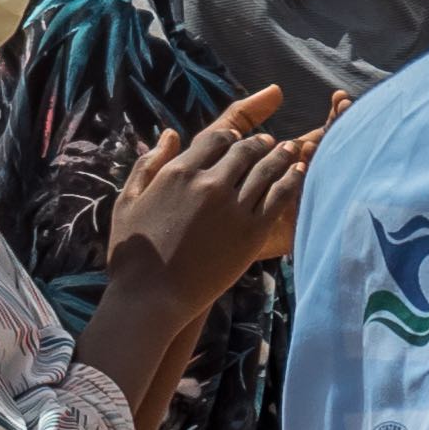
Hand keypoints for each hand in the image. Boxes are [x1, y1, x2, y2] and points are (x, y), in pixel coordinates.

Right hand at [105, 88, 310, 313]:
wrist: (153, 295)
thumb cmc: (133, 253)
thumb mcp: (128, 200)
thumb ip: (149, 164)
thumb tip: (170, 134)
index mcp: (178, 172)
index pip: (215, 139)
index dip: (231, 136)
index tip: (238, 138)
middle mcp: (209, 184)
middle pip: (245, 151)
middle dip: (260, 143)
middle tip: (271, 142)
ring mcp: (234, 207)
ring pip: (267, 169)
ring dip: (282, 155)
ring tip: (292, 149)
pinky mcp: (253, 231)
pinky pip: (280, 196)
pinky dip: (292, 179)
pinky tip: (300, 172)